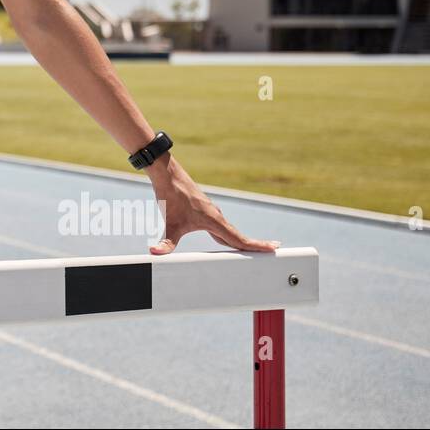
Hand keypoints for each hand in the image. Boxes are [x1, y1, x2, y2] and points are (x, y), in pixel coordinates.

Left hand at [148, 158, 280, 255]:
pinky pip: (222, 227)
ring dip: (242, 241)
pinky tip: (226, 241)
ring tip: (254, 250)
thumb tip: (154, 254)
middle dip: (255, 245)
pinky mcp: (204, 210)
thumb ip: (165, 243)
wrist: (166, 175)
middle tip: (274, 251)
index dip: (257, 246)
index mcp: (214, 221)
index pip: (239, 239)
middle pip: (239, 236)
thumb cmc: (170, 197)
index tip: (274, 249)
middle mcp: (216, 217)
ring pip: (230, 231)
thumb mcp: (170, 223)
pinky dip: (230, 235)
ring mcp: (211, 213)